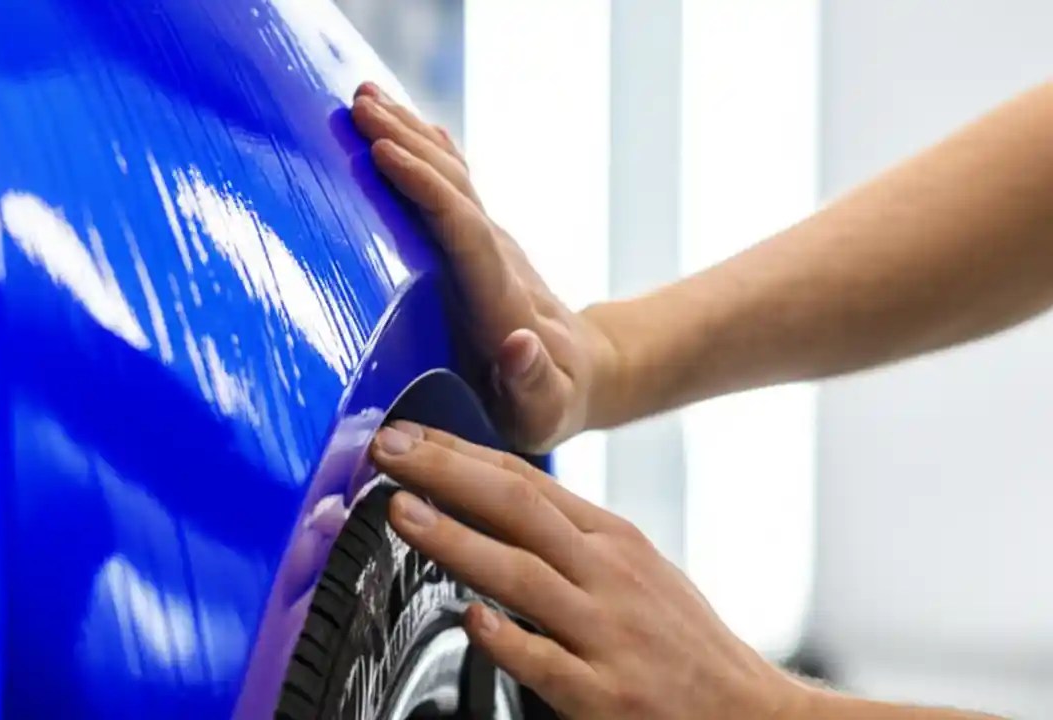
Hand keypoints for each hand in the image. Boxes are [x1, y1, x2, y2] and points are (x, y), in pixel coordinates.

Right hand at [352, 83, 618, 451]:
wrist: (583, 376)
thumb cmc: (549, 407)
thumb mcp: (544, 412)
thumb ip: (532, 383)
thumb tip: (520, 344)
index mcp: (500, 300)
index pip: (464, 232)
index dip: (427, 189)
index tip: (386, 153)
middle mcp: (497, 260)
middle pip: (455, 190)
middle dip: (409, 145)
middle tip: (360, 105)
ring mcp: (489, 246)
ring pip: (451, 179)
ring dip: (410, 136)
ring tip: (366, 96)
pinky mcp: (479, 243)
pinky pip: (451, 186)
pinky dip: (425, 149)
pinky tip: (402, 120)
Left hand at [369, 421, 812, 719]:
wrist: (751, 713)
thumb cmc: (681, 642)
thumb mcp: (633, 567)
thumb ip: (567, 535)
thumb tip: (494, 497)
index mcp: (611, 538)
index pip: (526, 480)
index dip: (461, 453)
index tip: (410, 433)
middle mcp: (609, 574)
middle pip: (518, 508)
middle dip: (446, 474)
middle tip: (389, 450)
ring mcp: (608, 633)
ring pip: (523, 575)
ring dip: (457, 540)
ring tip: (403, 513)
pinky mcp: (606, 695)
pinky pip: (548, 662)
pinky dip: (509, 639)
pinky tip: (472, 621)